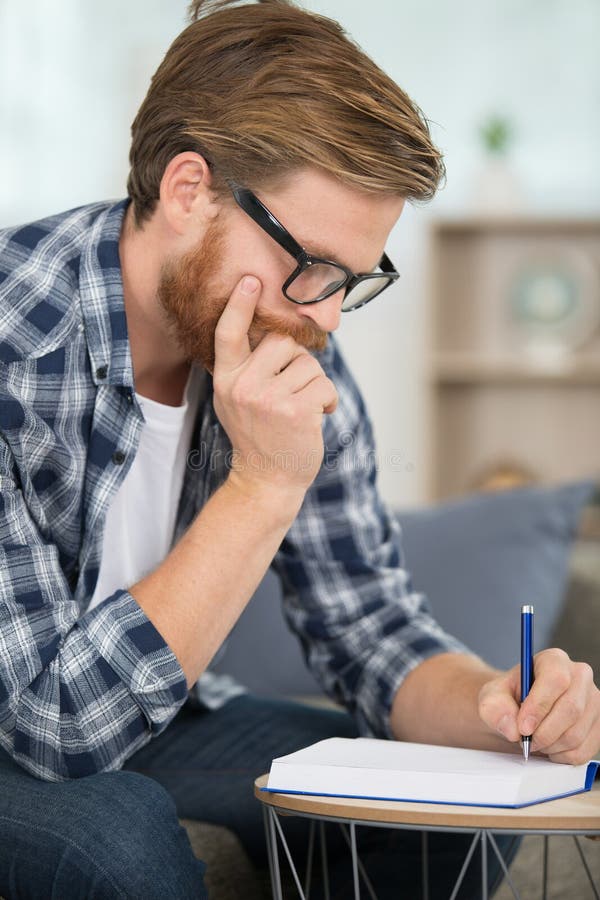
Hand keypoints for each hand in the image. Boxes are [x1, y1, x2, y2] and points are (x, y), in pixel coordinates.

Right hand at [212, 275, 337, 496]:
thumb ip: (247, 368)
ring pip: (309, 364)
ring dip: (315, 385)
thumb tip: (273, 330)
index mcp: (226, 380)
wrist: (267, 479)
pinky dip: (328, 401)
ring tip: (303, 409)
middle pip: (282, 342)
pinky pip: (325, 385)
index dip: (239, 305)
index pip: (229, 334)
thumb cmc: (259, 434)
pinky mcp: (295, 411)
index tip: (251, 280)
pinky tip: (317, 417)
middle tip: (293, 390)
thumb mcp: (237, 400)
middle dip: (297, 361)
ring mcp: (268, 399)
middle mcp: (243, 386)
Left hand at [478, 648, 599, 764]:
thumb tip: (512, 728)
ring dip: (550, 746)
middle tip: (525, 741)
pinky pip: (583, 750)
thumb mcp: (492, 697)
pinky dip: (561, 756)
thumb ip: (494, 708)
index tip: (523, 727)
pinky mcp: (599, 725)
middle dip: (544, 733)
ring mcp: (594, 701)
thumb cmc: (509, 699)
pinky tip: (549, 747)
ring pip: (576, 734)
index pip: (555, 680)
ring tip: (535, 740)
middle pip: (571, 709)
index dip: (539, 707)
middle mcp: (580, 676)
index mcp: (553, 660)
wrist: (521, 711)